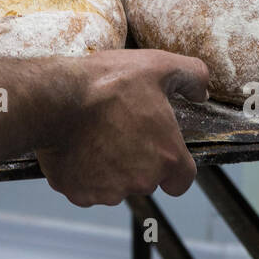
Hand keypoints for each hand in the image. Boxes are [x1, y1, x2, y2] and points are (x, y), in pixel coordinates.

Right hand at [36, 49, 206, 207]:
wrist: (56, 98)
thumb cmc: (108, 83)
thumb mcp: (158, 65)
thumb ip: (192, 75)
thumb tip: (202, 91)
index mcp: (167, 157)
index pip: (181, 180)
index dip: (172, 165)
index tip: (157, 148)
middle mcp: (142, 181)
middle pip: (146, 180)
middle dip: (137, 161)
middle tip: (120, 129)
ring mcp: (108, 191)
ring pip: (115, 186)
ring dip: (109, 168)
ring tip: (94, 134)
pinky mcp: (79, 193)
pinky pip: (85, 188)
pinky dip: (82, 173)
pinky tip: (76, 147)